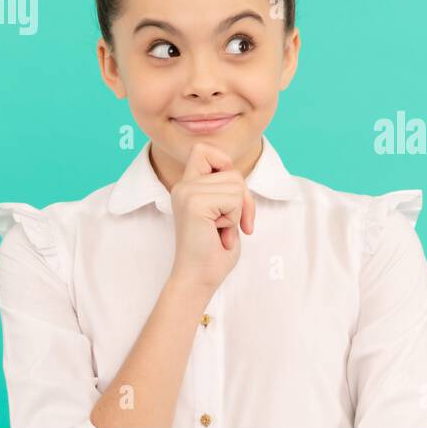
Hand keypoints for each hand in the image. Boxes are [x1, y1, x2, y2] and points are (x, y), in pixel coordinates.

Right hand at [167, 141, 256, 301]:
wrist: (199, 278)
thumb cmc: (215, 250)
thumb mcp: (224, 211)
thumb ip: (226, 188)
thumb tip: (235, 172)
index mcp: (187, 185)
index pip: (205, 149)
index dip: (224, 165)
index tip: (229, 195)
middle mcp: (183, 185)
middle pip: (232, 171)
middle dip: (243, 199)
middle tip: (231, 225)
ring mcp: (186, 192)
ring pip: (236, 184)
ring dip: (238, 212)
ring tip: (221, 230)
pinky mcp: (194, 203)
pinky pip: (233, 199)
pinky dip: (234, 218)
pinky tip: (219, 233)